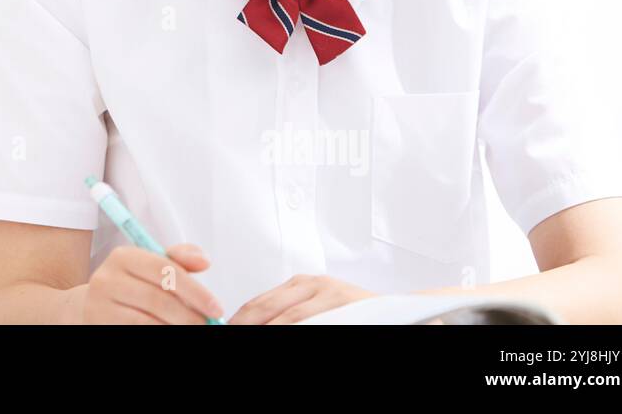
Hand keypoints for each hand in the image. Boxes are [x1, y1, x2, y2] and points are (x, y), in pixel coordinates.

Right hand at [82, 243, 224, 323]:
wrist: (94, 305)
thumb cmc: (133, 284)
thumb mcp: (153, 266)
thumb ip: (179, 259)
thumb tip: (204, 261)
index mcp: (123, 256)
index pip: (164, 270)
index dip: (194, 290)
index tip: (216, 308)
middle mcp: (107, 278)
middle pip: (158, 299)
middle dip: (189, 315)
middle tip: (207, 324)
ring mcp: (99, 305)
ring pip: (148, 321)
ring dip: (176, 327)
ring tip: (192, 329)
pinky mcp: (99, 324)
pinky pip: (137, 330)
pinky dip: (159, 332)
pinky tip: (172, 332)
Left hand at [227, 274, 374, 323]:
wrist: (398, 312)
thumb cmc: (351, 314)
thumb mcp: (315, 309)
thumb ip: (285, 315)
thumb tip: (248, 324)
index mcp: (299, 285)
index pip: (258, 304)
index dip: (239, 320)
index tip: (223, 330)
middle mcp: (313, 285)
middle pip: (268, 308)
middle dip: (246, 324)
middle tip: (230, 333)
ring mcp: (330, 295)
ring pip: (291, 318)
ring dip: (270, 329)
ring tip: (247, 335)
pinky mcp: (345, 304)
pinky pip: (314, 322)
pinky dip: (297, 329)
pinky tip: (285, 333)